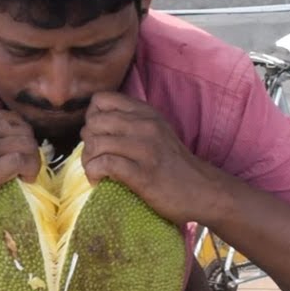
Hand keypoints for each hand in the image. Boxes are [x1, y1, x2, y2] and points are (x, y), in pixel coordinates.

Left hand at [80, 92, 227, 226]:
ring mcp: (145, 149)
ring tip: (96, 172)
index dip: (91, 117)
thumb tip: (92, 125)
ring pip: (96, 143)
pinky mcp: (143, 174)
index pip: (101, 100)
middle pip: (94, 122)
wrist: (202, 190)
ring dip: (89, 161)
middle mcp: (146, 126)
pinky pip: (105, 165)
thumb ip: (130, 122)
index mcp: (146, 113)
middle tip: (95, 159)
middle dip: (87, 142)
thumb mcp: (155, 132)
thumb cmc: (173, 164)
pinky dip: (95, 173)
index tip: (99, 136)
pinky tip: (100, 181)